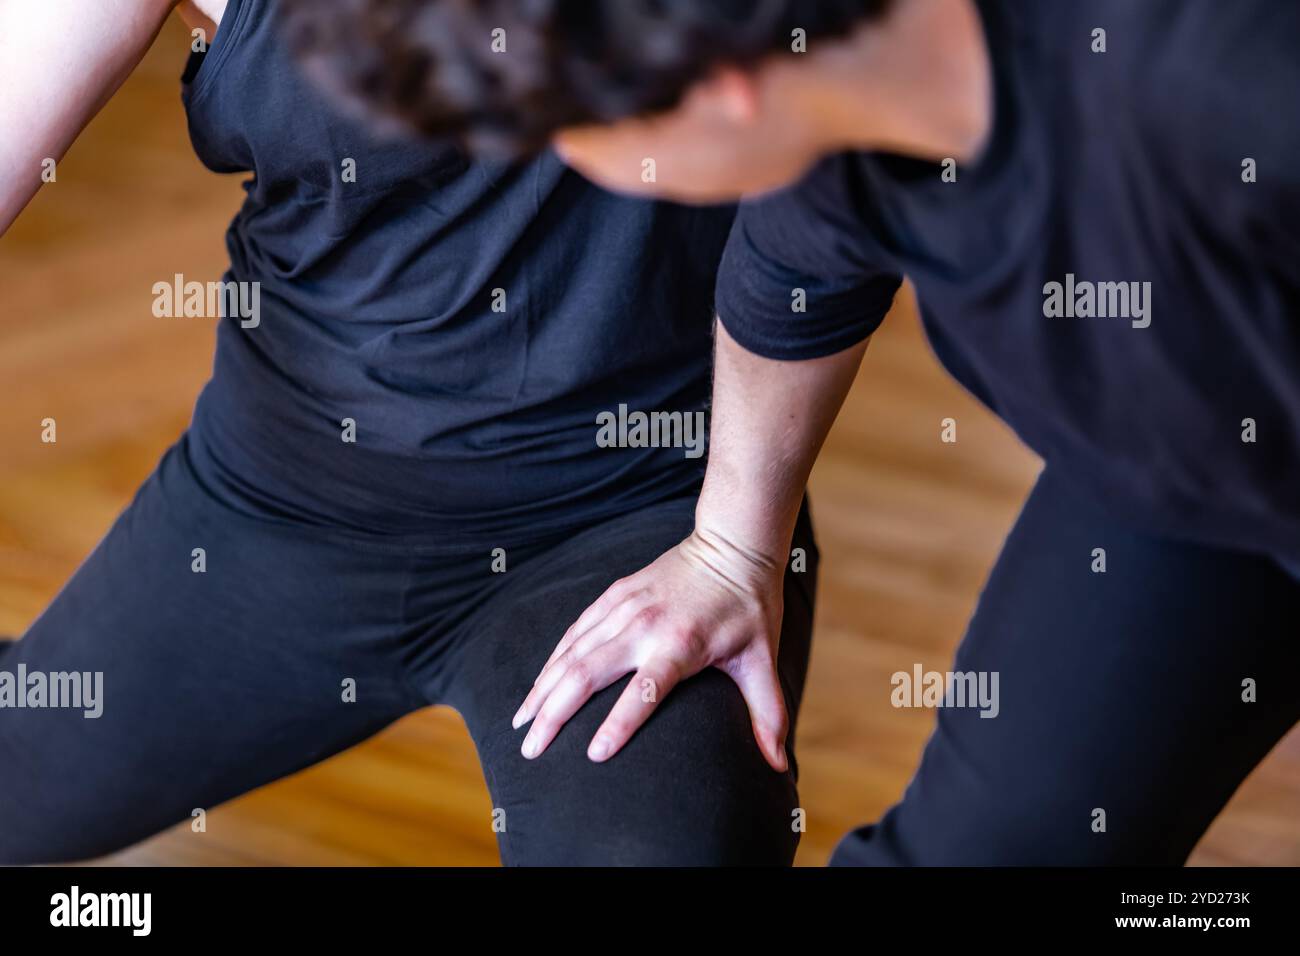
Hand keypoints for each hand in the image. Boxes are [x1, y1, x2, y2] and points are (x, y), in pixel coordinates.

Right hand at [512, 526, 790, 769]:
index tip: (594, 756)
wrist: (731, 546)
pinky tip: (537, 684)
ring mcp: (624, 607)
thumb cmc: (749, 608)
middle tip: (530, 749)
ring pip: (571, 652)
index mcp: (680, 645)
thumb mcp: (763, 661)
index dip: (619, 724)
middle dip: (554, 713)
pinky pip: (574, 631)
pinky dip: (552, 659)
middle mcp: (644, 626)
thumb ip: (768, 714)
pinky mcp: (613, 595)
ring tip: (520, 722)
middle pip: (588, 673)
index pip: (644, 691)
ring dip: (542, 688)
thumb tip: (779, 765)